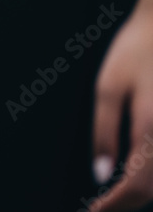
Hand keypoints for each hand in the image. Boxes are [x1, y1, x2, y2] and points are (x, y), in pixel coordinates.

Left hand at [90, 3, 152, 210]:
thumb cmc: (136, 52)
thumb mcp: (108, 87)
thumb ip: (105, 133)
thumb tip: (101, 175)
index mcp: (152, 126)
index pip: (136, 185)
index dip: (115, 205)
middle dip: (129, 202)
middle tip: (103, 206)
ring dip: (146, 190)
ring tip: (119, 193)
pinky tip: (139, 170)